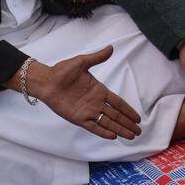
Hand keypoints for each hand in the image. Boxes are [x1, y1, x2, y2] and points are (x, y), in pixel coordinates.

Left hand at [20, 47, 142, 139]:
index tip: (138, 118)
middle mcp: (95, 103)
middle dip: (127, 123)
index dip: (128, 110)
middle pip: (115, 115)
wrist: (46, 81)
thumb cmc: (62, 71)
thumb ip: (96, 58)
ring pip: (107, 122)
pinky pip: (93, 127)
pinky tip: (113, 136)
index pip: (118, 102)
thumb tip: (111, 48)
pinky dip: (103, 132)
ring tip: (131, 136)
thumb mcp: (81, 62)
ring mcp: (88, 111)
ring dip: (119, 129)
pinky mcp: (78, 118)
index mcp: (99, 90)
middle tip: (138, 131)